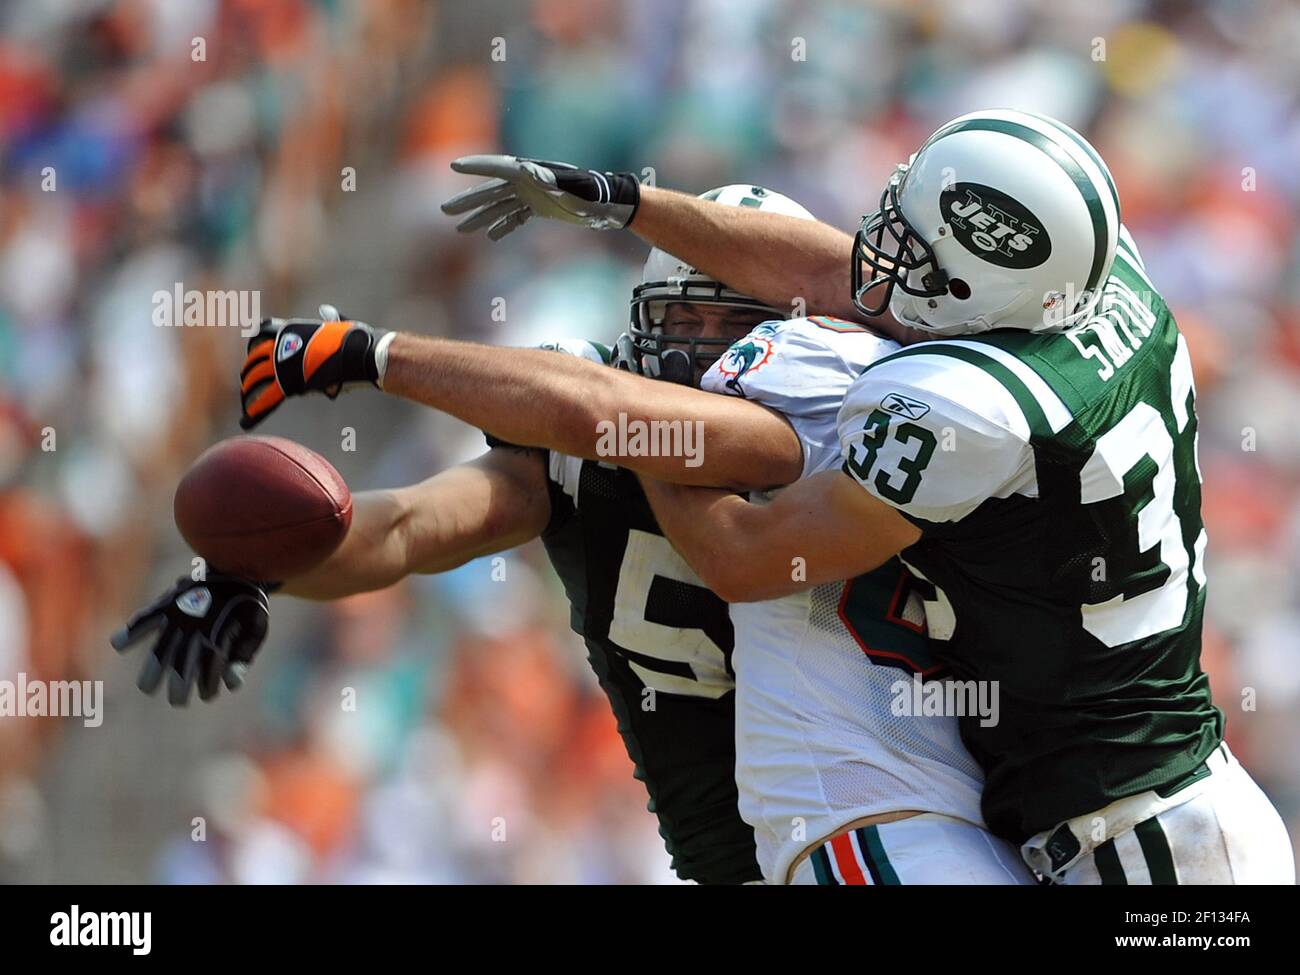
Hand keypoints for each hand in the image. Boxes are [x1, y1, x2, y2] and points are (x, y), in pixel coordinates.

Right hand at [110, 572, 271, 705]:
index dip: (207, 685)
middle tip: (177, 701)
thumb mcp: (256, 629)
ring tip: (147, 687)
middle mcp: (195, 626)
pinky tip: (117, 644)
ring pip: (161, 647)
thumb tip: (232, 684)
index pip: (207, 668)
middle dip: (179, 686)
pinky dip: (132, 630)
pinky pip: (147, 617)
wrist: (239, 566)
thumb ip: (244, 655)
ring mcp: (179, 614)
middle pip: (181, 663)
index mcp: (219, 633)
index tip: (207, 695)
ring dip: (153, 670)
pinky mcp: (169, 602)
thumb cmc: (248, 605)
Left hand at [239, 305, 389, 429]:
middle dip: (250, 370)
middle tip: (247, 381)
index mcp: (293, 328)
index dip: (255, 345)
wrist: (359, 353)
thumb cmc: (356, 340)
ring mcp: (284, 362)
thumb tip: (325, 310)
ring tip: (245, 399)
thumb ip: (330, 319)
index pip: (263, 333)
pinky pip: (268, 396)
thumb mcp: (339, 325)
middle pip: (257, 357)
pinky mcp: (290, 382)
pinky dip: (257, 409)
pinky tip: (247, 419)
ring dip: (249, 388)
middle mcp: (283, 343)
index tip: (252, 352)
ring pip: (257, 376)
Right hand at [441, 155, 640, 240]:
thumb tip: (524, 171)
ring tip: (461, 229)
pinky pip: (515, 217)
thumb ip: (547, 179)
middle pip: (492, 190)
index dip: (476, 166)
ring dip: (481, 217)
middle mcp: (527, 181)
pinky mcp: (540, 208)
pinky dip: (503, 226)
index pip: (498, 167)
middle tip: (446, 210)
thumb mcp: (569, 184)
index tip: (454, 166)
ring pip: (500, 206)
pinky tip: (491, 236)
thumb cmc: (590, 191)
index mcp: (530, 172)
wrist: (607, 202)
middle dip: (469, 201)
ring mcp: (532, 195)